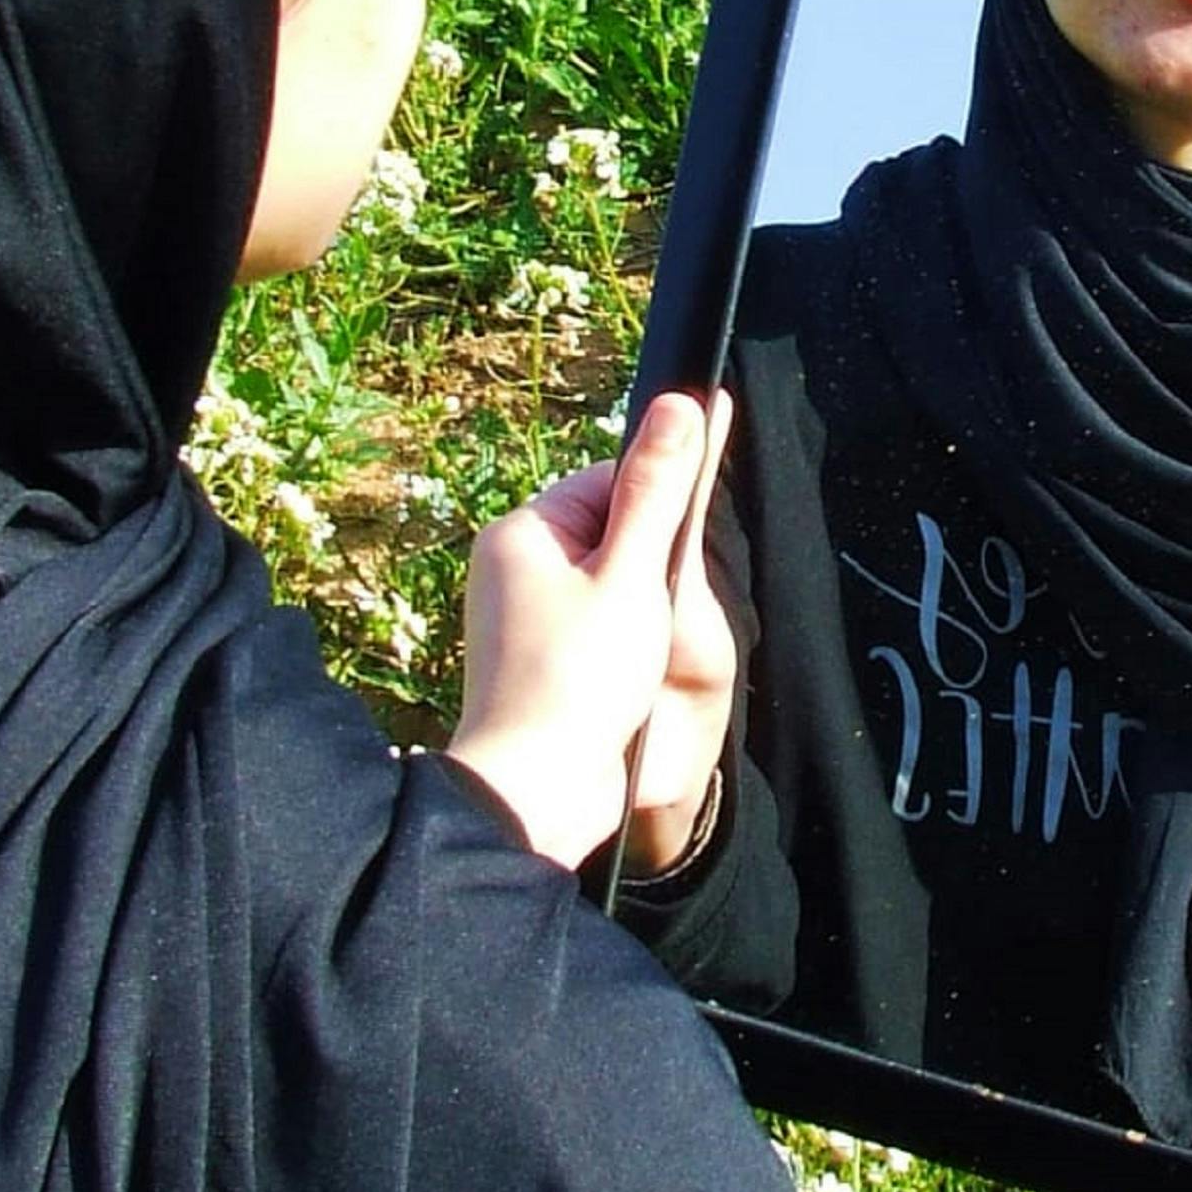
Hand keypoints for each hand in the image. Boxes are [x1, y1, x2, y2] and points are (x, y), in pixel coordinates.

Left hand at [448, 390, 737, 872]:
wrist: (534, 788)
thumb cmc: (580, 678)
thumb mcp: (633, 574)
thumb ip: (659, 490)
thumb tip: (682, 403)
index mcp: (522, 533)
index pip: (611, 483)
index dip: (658, 516)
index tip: (675, 563)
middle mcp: (508, 567)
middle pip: (610, 537)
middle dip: (649, 574)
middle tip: (656, 622)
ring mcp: (515, 619)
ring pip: (606, 589)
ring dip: (638, 616)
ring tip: (637, 661)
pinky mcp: (530, 664)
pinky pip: (590, 632)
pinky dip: (618, 652)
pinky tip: (625, 685)